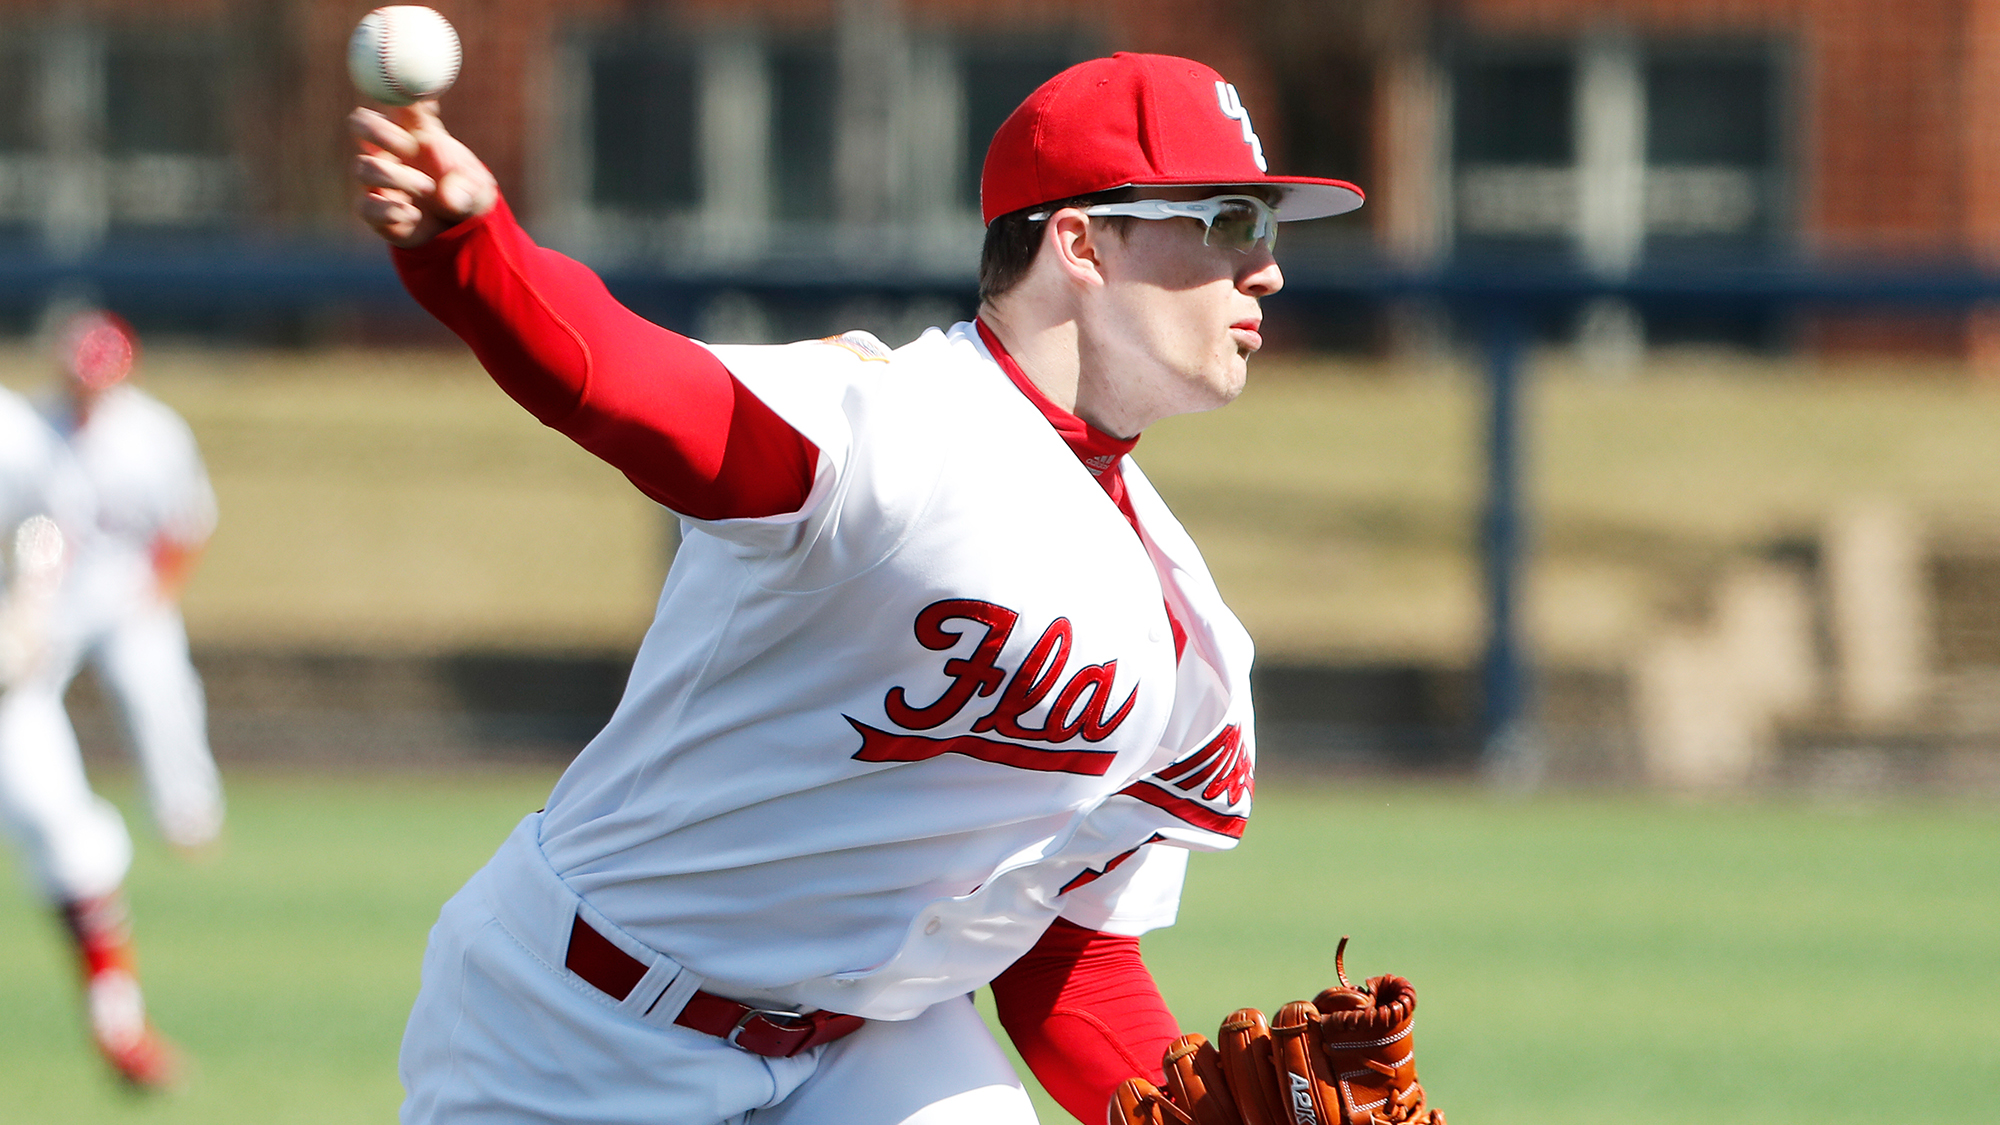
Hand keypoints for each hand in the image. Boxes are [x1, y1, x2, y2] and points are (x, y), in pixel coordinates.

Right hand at [349, 101, 496, 247]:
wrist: (461, 227)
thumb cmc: (466, 193)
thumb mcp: (477, 184)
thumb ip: (466, 184)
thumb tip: (448, 196)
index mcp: (413, 133)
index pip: (395, 101)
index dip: (400, 94)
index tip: (425, 106)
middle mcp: (388, 152)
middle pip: (359, 123)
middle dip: (380, 132)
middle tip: (411, 147)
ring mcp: (377, 181)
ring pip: (364, 167)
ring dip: (397, 177)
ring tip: (429, 188)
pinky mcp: (374, 212)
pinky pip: (366, 207)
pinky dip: (389, 211)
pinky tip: (413, 215)